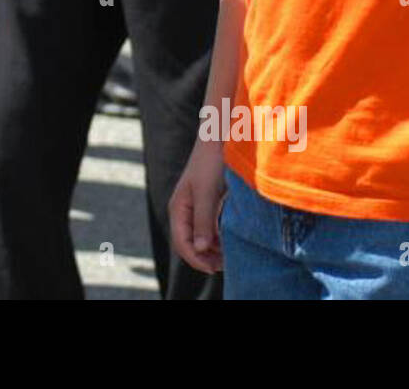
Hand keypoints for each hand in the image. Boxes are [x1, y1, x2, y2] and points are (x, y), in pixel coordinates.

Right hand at [169, 140, 226, 273]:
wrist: (219, 138)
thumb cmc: (211, 163)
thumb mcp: (207, 193)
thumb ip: (202, 221)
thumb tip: (199, 249)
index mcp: (178, 208)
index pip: (182, 243)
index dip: (196, 260)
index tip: (215, 269)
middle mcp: (184, 210)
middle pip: (188, 243)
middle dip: (204, 257)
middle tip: (224, 266)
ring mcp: (195, 206)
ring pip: (199, 237)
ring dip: (212, 249)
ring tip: (229, 256)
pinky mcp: (207, 202)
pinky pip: (208, 227)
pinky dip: (217, 237)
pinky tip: (229, 240)